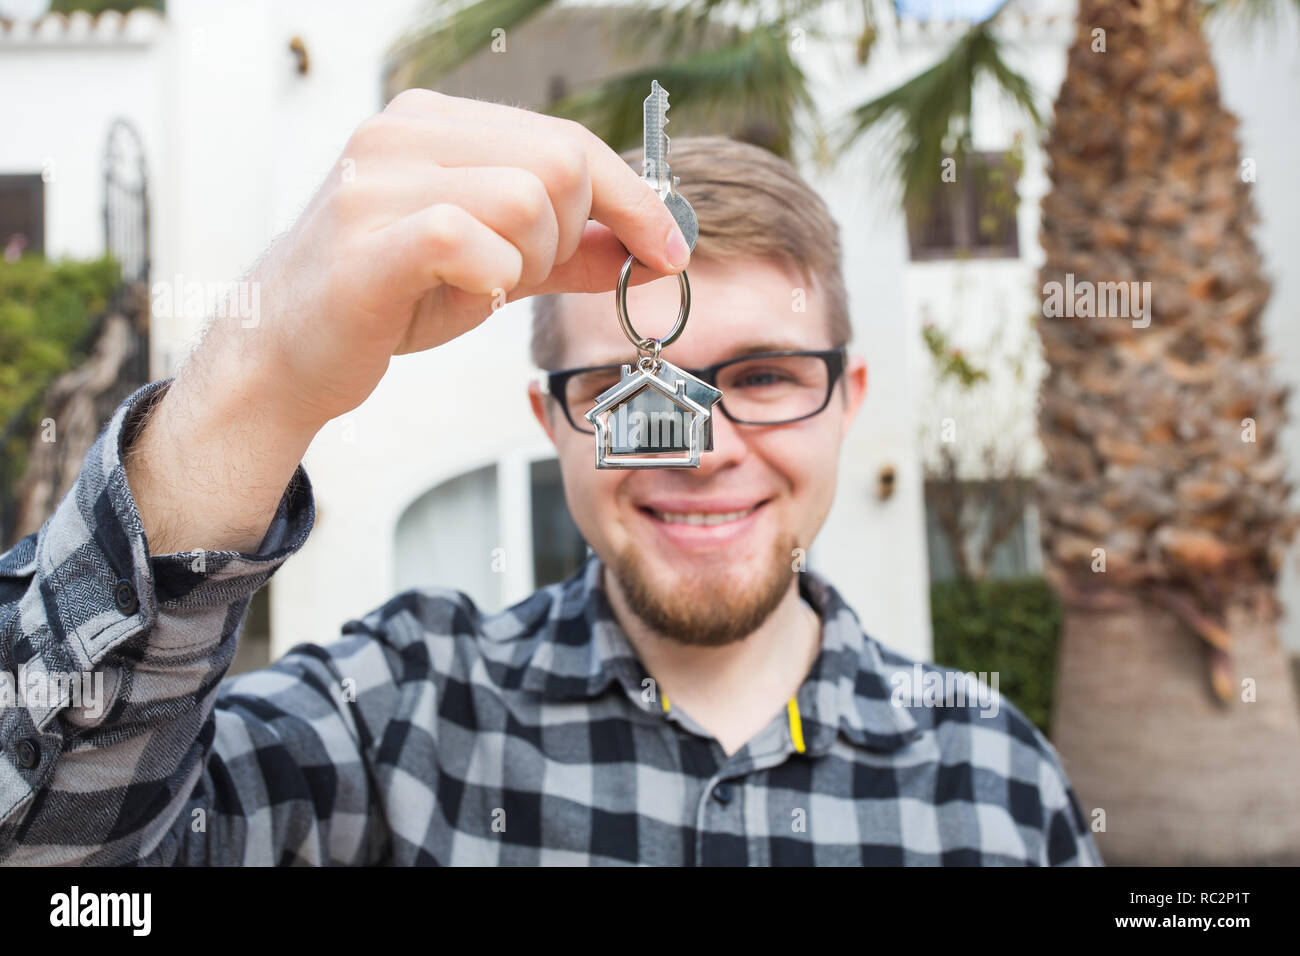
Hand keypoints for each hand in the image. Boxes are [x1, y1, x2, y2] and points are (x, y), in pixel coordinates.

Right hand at [230, 88, 690, 431]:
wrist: (283, 350)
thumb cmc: (386, 301)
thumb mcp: (493, 268)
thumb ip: (568, 253)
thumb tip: (647, 248)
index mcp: (435, 124)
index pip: (567, 139)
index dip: (633, 197)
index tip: (669, 247)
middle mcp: (403, 134)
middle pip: (560, 162)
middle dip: (572, 236)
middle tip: (529, 275)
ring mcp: (377, 181)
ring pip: (526, 200)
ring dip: (530, 263)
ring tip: (483, 288)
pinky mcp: (364, 240)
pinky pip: (468, 240)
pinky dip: (491, 278)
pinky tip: (467, 294)